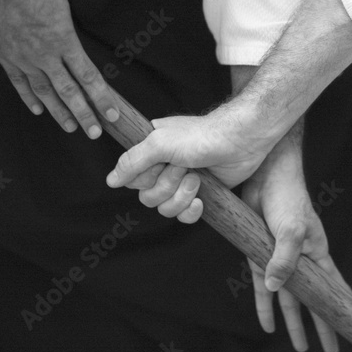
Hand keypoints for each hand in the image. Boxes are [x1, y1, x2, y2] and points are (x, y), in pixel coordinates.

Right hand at [105, 102, 279, 220]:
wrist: (241, 141)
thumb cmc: (202, 135)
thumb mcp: (160, 143)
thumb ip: (132, 162)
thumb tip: (111, 180)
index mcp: (151, 150)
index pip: (132, 179)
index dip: (146, 178)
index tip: (162, 163)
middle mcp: (163, 166)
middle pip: (147, 197)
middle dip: (167, 186)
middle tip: (185, 168)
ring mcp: (182, 181)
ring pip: (164, 208)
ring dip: (181, 196)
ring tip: (197, 179)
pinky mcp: (200, 194)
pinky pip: (183, 216)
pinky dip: (191, 210)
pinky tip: (202, 199)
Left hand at [240, 131, 344, 351]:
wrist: (266, 174)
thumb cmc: (288, 198)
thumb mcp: (291, 230)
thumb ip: (284, 260)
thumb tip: (276, 289)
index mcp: (317, 253)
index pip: (335, 288)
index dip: (342, 308)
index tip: (351, 327)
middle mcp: (301, 260)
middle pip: (313, 300)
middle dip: (321, 325)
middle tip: (329, 351)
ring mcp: (279, 259)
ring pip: (289, 298)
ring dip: (294, 322)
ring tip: (299, 346)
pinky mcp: (259, 253)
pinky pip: (262, 287)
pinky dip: (266, 306)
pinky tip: (267, 323)